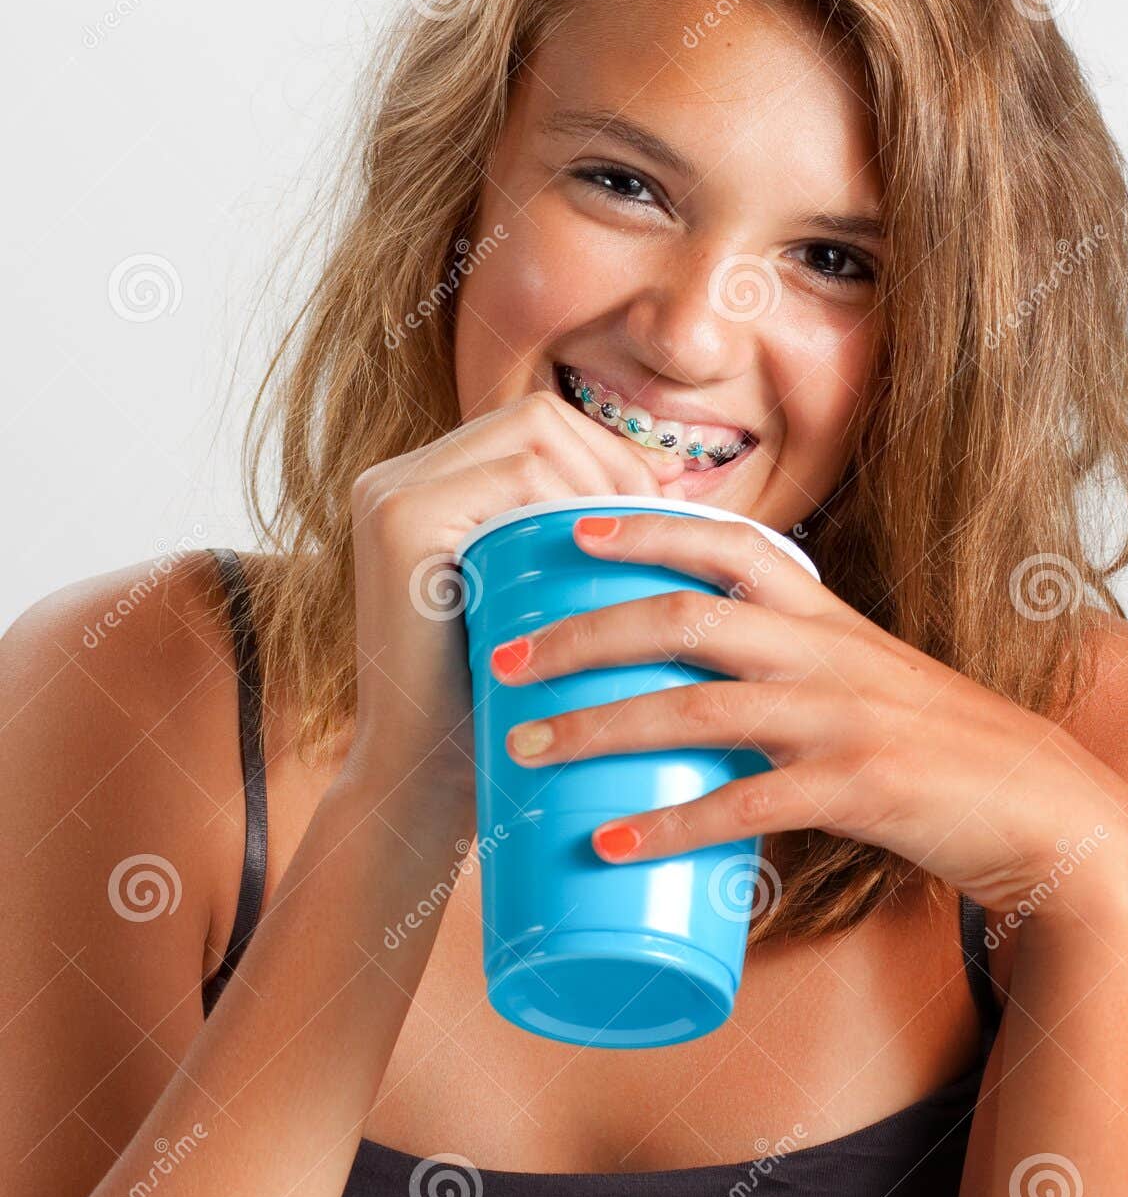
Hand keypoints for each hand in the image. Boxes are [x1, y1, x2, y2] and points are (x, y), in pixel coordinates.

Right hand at [342, 394, 686, 817]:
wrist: (424, 779)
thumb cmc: (494, 699)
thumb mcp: (526, 597)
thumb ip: (560, 535)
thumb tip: (669, 481)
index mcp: (422, 484)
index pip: (537, 425)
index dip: (607, 455)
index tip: (660, 512)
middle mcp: (394, 476)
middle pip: (538, 417)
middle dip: (613, 462)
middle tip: (662, 526)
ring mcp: (389, 493)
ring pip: (533, 435)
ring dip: (600, 484)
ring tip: (634, 548)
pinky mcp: (399, 522)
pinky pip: (517, 479)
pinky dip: (573, 507)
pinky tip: (601, 557)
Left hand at [490, 511, 1127, 922]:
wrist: (1036, 803)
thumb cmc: (929, 739)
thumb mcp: (856, 673)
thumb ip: (778, 664)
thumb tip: (678, 679)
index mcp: (823, 613)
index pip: (725, 541)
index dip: (641, 527)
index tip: (566, 528)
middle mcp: (824, 650)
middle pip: (683, 617)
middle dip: (582, 633)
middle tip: (502, 657)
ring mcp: (838, 717)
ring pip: (696, 706)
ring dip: (599, 725)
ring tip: (524, 751)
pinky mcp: (855, 789)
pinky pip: (745, 805)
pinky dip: (672, 825)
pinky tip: (613, 843)